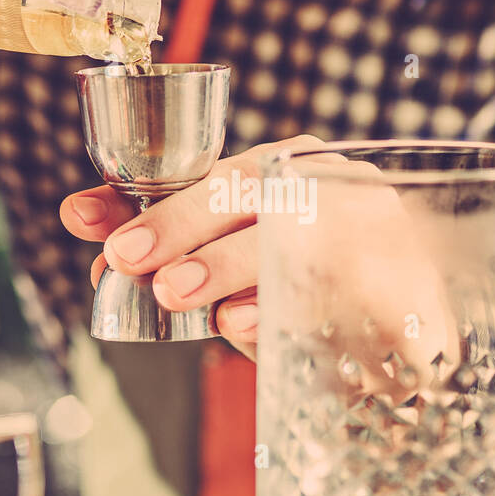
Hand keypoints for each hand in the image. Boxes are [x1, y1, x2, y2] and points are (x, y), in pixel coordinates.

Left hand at [61, 135, 456, 392]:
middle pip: (255, 195)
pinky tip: (241, 326)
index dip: (151, 197)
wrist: (412, 325)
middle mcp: (336, 189)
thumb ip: (173, 244)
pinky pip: (337, 299)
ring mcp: (376, 235)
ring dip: (226, 268)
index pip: (220, 174)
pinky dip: (281, 313)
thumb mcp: (236, 257)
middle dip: (183, 226)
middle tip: (132, 261)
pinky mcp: (401, 294)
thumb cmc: (311, 280)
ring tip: (176, 294)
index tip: (83, 216)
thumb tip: (92, 245)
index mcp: (296, 169)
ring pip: (292, 241)